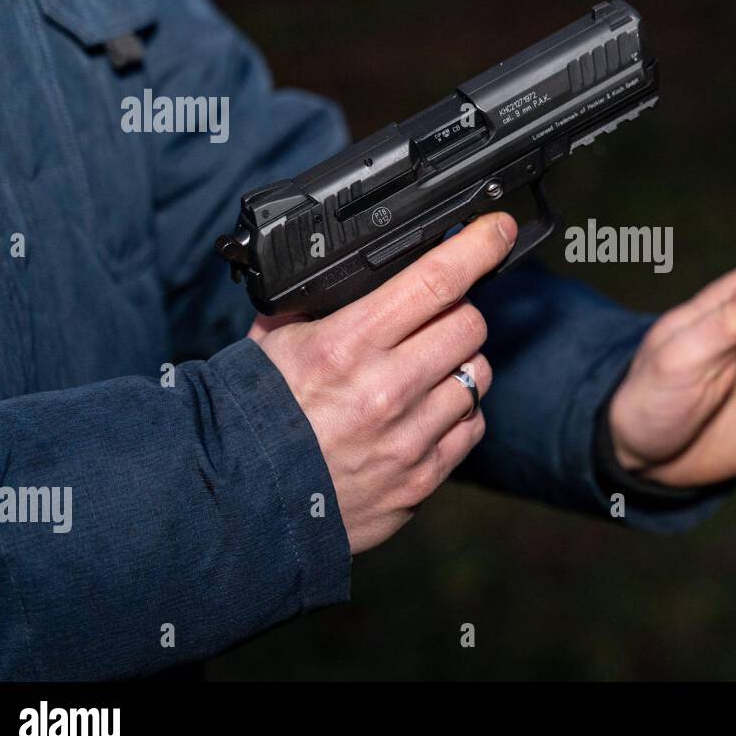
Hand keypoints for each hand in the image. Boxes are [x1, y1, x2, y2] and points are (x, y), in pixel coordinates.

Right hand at [248, 213, 516, 552]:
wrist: (237, 504)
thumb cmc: (253, 415)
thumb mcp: (272, 341)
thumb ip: (316, 303)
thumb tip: (354, 268)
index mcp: (345, 346)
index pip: (434, 280)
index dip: (478, 247)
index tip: (498, 230)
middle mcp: (385, 390)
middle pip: (470, 324)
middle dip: (458, 311)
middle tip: (434, 317)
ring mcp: (408, 438)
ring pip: (478, 374)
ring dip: (460, 363)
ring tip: (425, 369)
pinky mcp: (422, 479)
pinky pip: (471, 426)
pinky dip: (457, 414)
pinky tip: (425, 413)